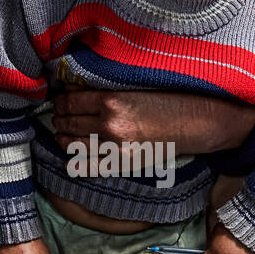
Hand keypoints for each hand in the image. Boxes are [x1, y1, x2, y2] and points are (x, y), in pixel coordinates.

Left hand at [53, 88, 254, 155]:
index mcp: (111, 100)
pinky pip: (86, 166)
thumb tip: (74, 90)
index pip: (70, 101)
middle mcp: (109, 124)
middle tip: (59, 115)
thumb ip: (105, 90)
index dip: (61, 100)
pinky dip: (74, 160)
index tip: (60, 100)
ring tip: (63, 133)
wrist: (195, 124)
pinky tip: (73, 154)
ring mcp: (114, 146)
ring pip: (72, 143)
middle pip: (68, 122)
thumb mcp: (134, 88)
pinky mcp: (121, 163)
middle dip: (60, 118)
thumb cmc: (169, 101)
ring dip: (63, 137)